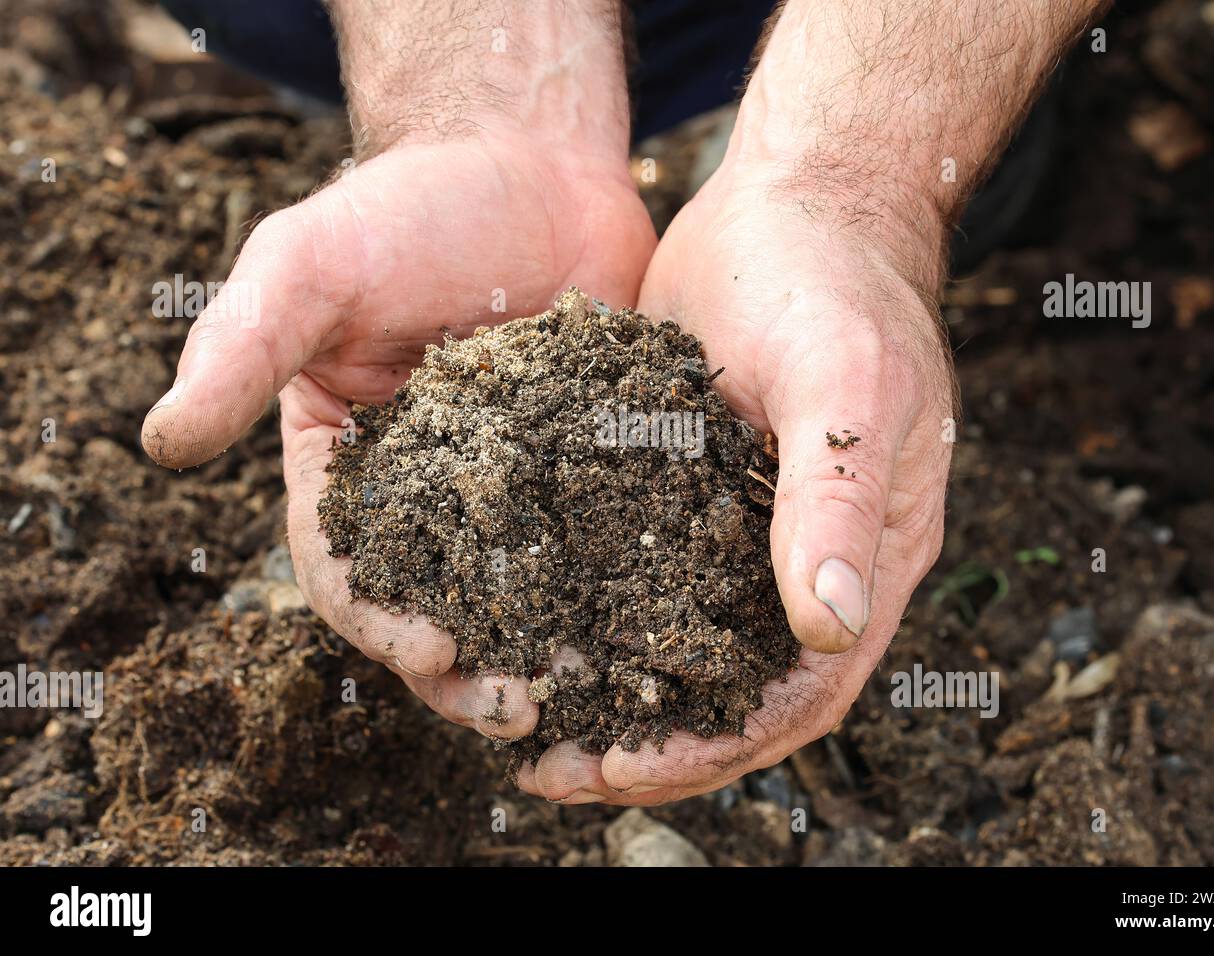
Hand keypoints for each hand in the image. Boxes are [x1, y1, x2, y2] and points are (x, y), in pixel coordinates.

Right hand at [141, 131, 655, 739]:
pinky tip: (653, 627)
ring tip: (589, 694)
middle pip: (438, 607)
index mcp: (346, 472)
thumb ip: (243, 348)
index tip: (432, 645)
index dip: (381, 618)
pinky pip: (602, 547)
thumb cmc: (407, 208)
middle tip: (522, 707)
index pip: (347, 569)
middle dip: (470, 670)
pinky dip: (620, 594)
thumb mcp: (309, 264)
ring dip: (545, 654)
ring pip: (525, 599)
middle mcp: (428, 500)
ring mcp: (516, 494)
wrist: (530, 168)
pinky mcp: (589, 474)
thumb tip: (159, 443)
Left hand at [516, 159, 954, 804]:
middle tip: (549, 769)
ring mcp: (745, 521)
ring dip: (614, 687)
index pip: (799, 692)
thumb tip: (828, 626)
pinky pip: (641, 564)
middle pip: (733, 687)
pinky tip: (522, 620)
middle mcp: (804, 555)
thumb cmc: (834, 280)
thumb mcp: (843, 384)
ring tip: (524, 714)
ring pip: (681, 637)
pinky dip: (592, 607)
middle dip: (648, 741)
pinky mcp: (688, 482)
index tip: (620, 769)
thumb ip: (835, 502)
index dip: (716, 746)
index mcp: (867, 554)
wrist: (795, 195)